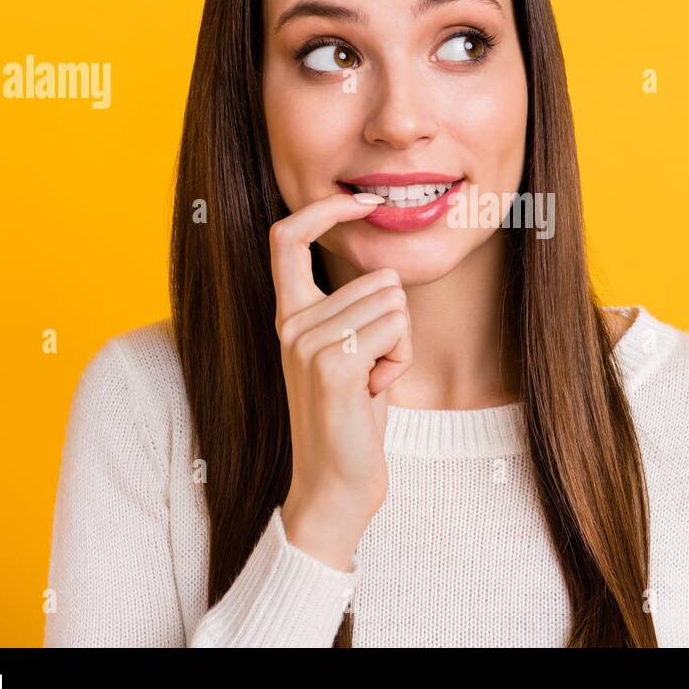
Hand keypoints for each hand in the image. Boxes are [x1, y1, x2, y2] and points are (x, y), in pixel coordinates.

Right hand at [269, 191, 412, 570]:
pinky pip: (396, 331)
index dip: (325, 210)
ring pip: (394, 304)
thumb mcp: (349, 354)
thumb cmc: (351, 419)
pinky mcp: (334, 365)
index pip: (288, 237)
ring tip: (370, 384)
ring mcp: (307, 343)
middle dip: (395, 323)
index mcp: (289, 316)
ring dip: (399, 346)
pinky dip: (400, 361)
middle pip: (379, 278)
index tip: (362, 203)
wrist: (334, 485)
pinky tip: (375, 393)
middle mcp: (291, 323)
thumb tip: (388, 273)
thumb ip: (354, 312)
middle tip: (371, 370)